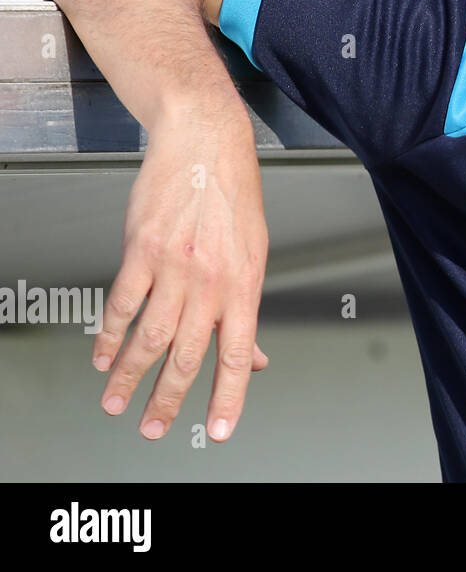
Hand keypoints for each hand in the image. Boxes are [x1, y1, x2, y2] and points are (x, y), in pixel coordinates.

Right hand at [93, 99, 269, 441]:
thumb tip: (254, 357)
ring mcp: (175, 266)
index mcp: (245, 283)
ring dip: (131, 376)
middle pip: (188, 354)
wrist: (206, 143)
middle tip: (154, 429)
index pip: (238, 353)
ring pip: (150, 336)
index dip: (229, 396)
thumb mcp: (255, 253)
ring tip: (118, 403)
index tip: (218, 429)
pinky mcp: (141, 250)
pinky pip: (122, 303)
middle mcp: (212, 279)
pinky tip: (103, 356)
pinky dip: (109, 335)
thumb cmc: (232, 197)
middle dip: (169, 399)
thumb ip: (246, 308)